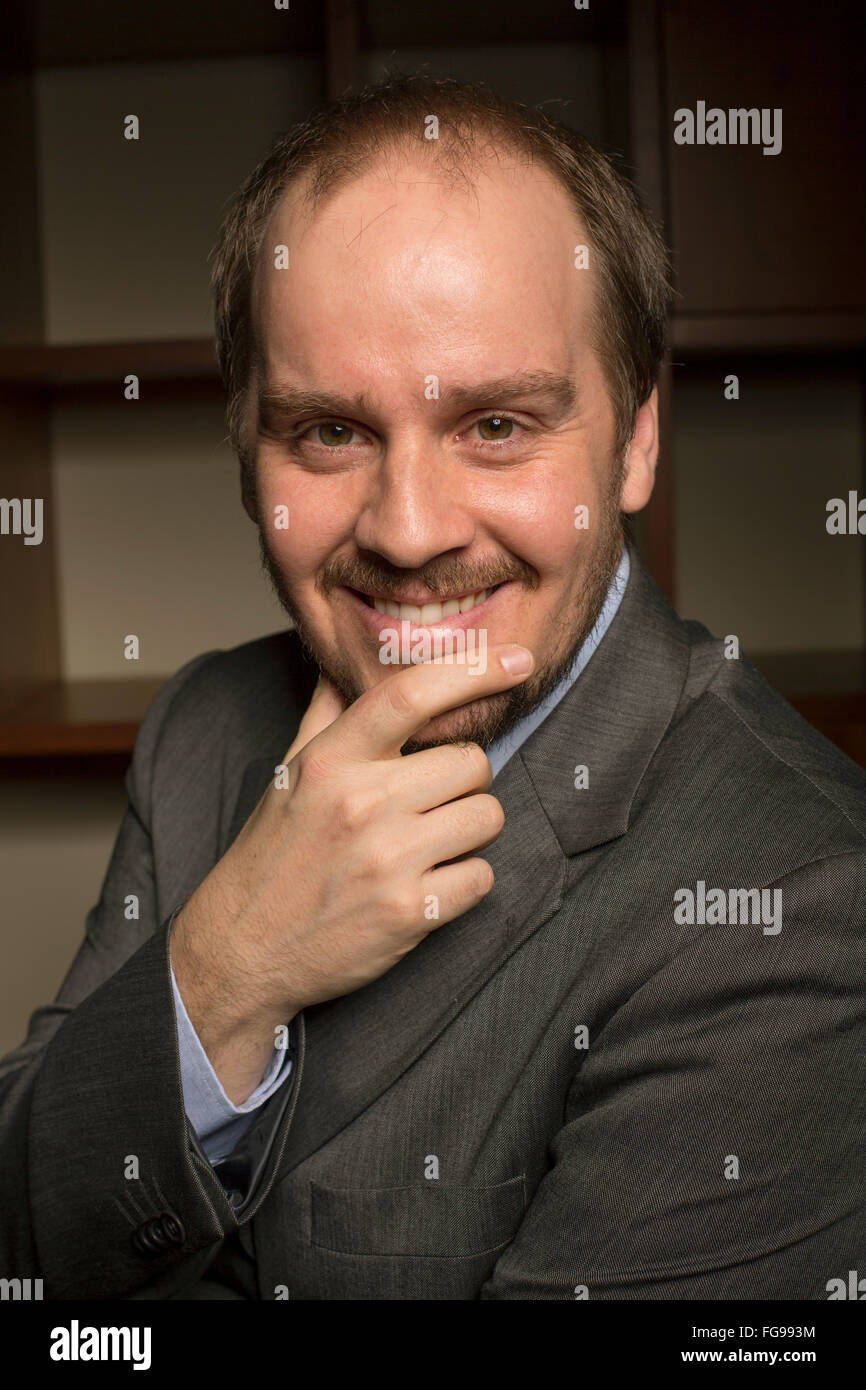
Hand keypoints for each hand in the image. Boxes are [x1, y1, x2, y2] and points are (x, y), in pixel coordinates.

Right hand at [170, 644, 532, 1099]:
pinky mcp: (410, 910)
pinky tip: (428, 885)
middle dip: (464, 782)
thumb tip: (343, 661)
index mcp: (332, 759)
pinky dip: (465, 882)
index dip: (474, 669)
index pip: (411, 694)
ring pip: (487, 817)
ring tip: (430, 845)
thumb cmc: (274, 853)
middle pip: (471, 762)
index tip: (516, 659)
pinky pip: (482, 877)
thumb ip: (326, 713)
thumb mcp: (290, 773)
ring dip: (470, 831)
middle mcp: (362, 802)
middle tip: (430, 804)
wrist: (244, 947)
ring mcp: (388, 858)